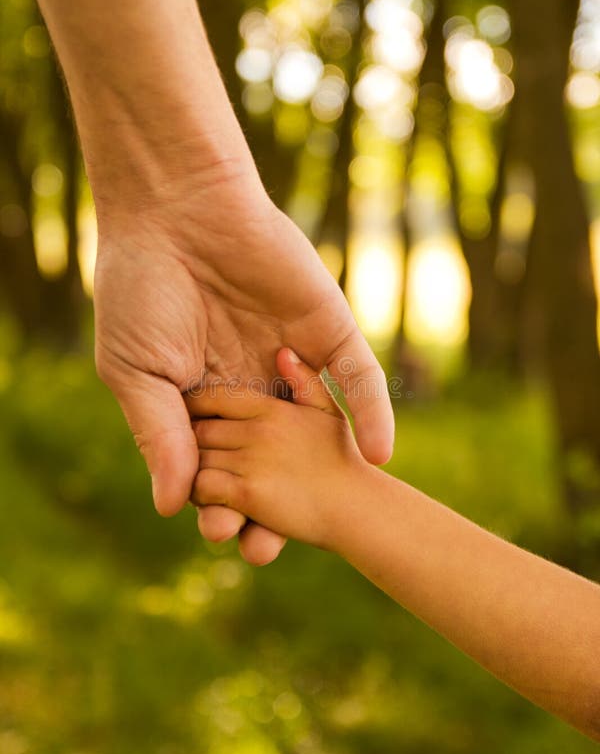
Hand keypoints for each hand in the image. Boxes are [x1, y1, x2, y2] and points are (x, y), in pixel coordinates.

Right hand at [94, 168, 392, 563]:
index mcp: (205, 397)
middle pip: (271, 461)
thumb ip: (160, 436)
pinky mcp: (329, 330)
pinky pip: (359, 377)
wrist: (176, 207)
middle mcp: (254, 385)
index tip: (220, 533)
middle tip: (263, 546)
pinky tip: (377, 454)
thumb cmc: (142, 287)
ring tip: (318, 523)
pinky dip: (373, 412)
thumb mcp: (137, 371)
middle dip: (267, 504)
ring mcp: (294, 360)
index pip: (221, 465)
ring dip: (320, 475)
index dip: (220, 501)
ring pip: (316, 431)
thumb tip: (173, 506)